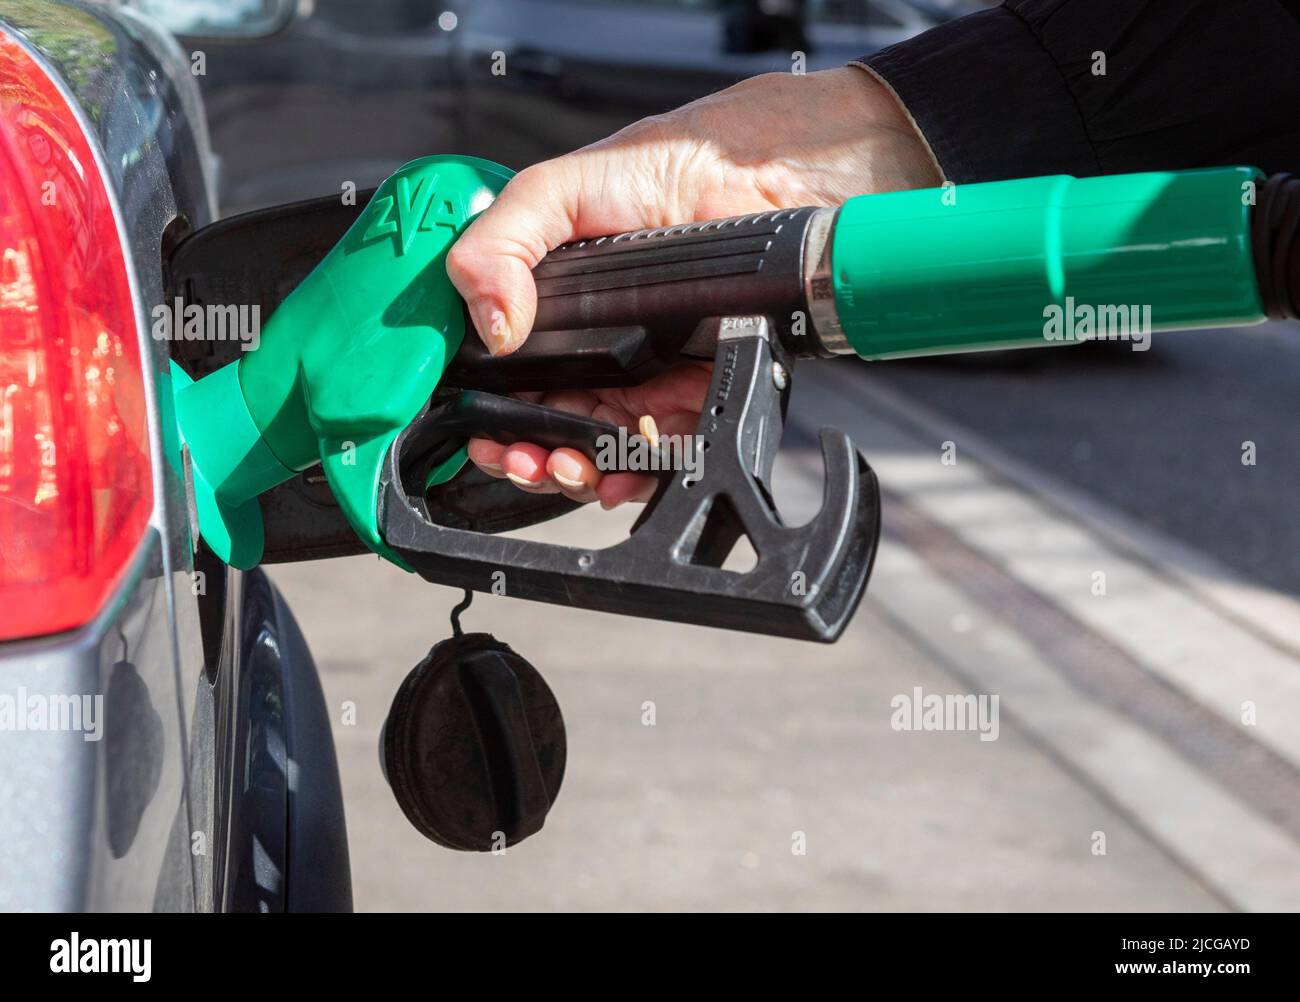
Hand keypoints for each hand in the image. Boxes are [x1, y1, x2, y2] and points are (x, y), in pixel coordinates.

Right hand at [446, 66, 939, 506]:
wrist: (756, 176)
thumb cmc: (662, 171)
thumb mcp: (554, 193)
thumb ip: (499, 247)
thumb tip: (491, 327)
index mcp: (557, 315)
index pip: (513, 383)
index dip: (495, 418)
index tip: (486, 436)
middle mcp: (599, 353)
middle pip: (555, 427)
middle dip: (532, 456)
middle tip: (524, 459)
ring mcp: (648, 378)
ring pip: (604, 449)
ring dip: (578, 473)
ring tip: (570, 468)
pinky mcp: (698, 393)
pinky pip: (667, 450)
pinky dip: (641, 473)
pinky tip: (621, 473)